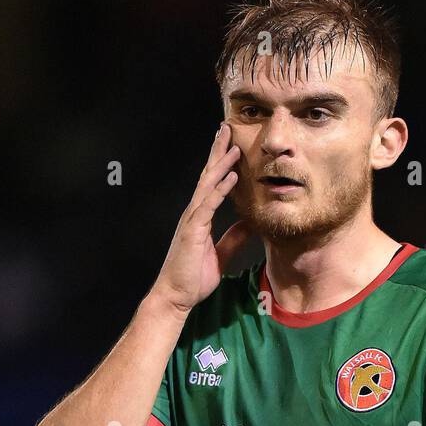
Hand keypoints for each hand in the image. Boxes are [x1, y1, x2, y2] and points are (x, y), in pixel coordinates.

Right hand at [150, 123, 251, 314]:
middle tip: (227, 128)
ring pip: (207, 184)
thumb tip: (249, 224)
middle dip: (217, 152)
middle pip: (207, 176)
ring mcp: (192, 220)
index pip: (211, 185)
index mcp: (200, 218)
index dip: (221, 164)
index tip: (231, 145)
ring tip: (233, 144)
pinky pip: (208, 204)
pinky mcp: (192, 230)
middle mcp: (194, 213)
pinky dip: (220, 189)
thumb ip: (233, 238)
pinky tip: (232, 175)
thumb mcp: (220, 255)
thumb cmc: (193, 278)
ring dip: (221, 163)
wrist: (176, 297)